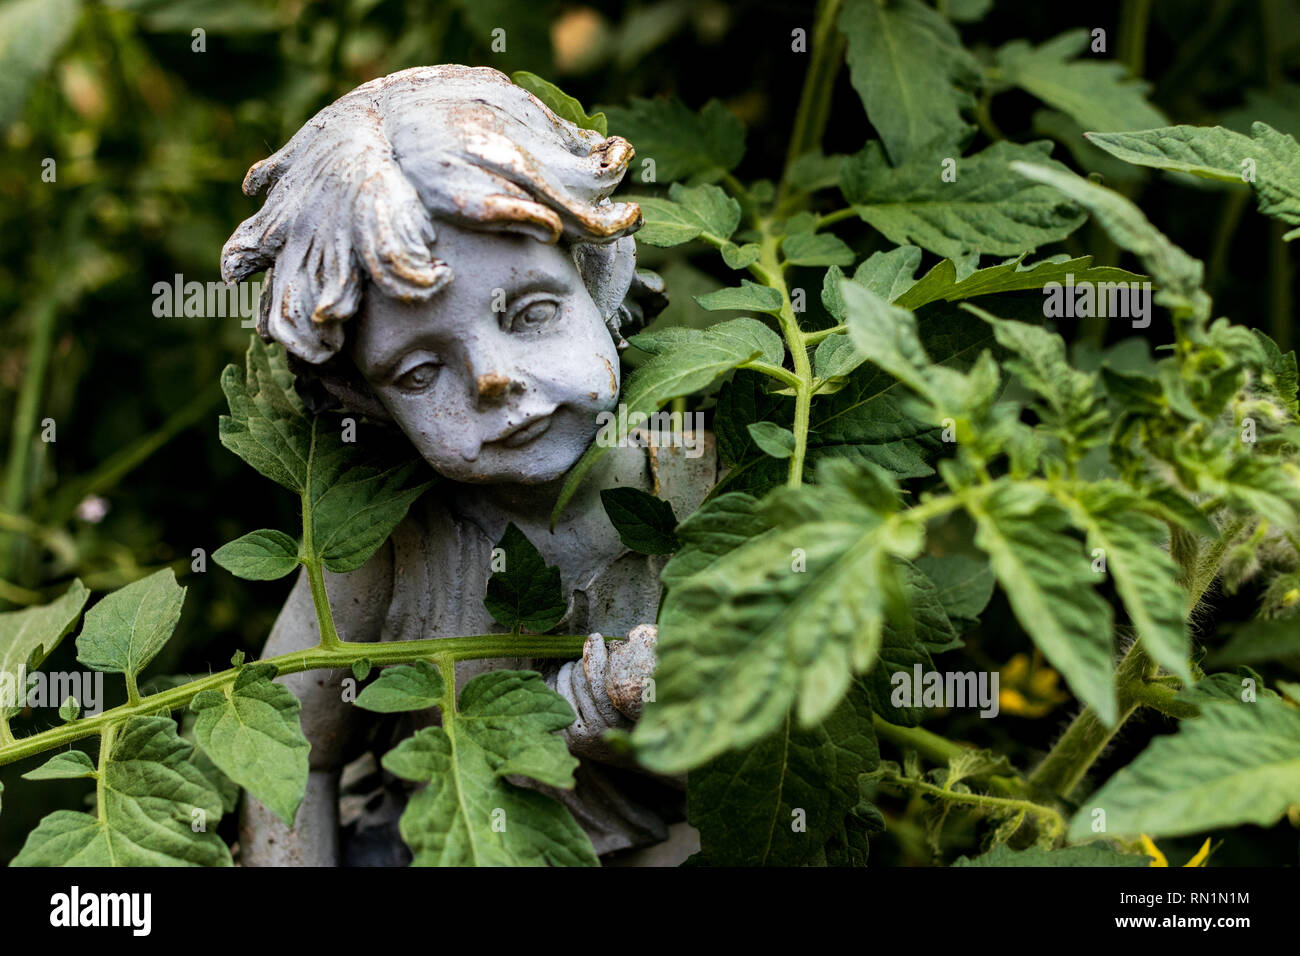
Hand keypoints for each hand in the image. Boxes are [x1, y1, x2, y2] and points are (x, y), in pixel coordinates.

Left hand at [554, 624, 656, 760]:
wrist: (630, 753)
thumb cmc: (639, 716)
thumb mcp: (645, 700)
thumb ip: (635, 677)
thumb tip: (620, 641)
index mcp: (620, 719)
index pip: (599, 681)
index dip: (595, 655)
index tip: (596, 637)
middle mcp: (599, 730)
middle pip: (580, 680)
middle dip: (583, 661)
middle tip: (590, 652)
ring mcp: (580, 735)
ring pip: (565, 686)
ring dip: (569, 669)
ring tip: (578, 665)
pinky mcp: (566, 737)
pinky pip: (556, 697)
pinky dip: (557, 682)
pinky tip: (566, 677)